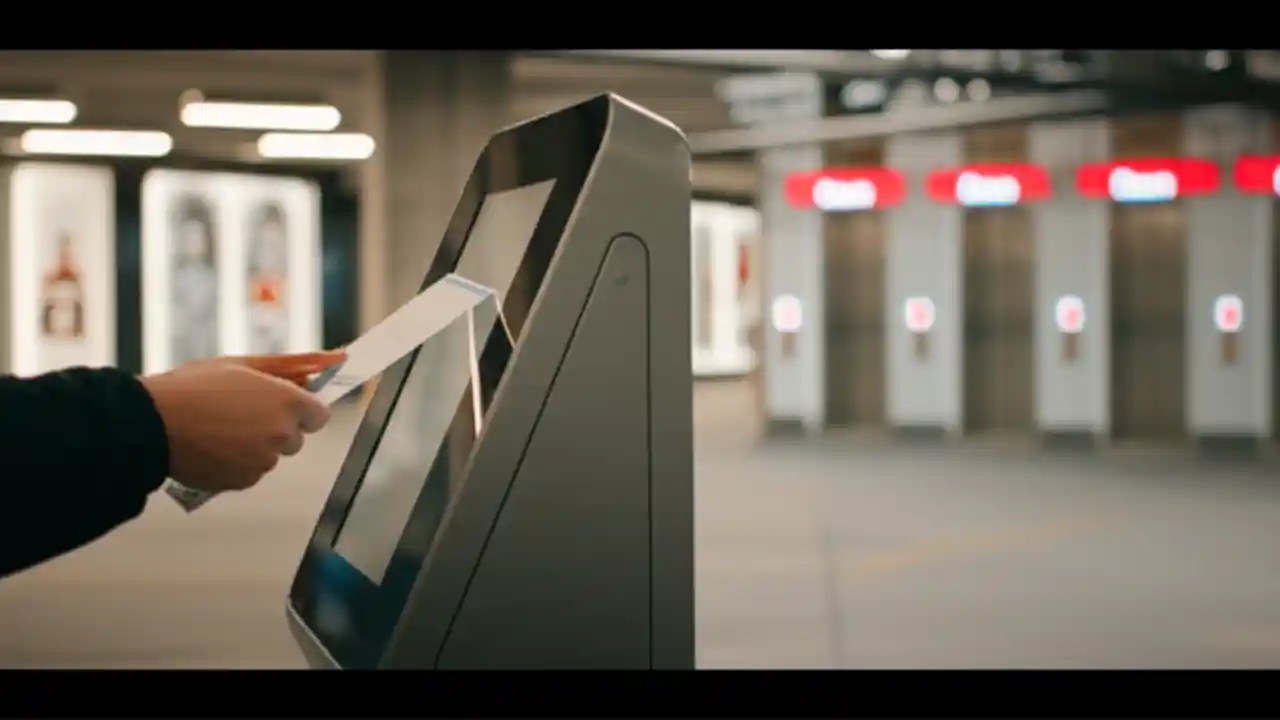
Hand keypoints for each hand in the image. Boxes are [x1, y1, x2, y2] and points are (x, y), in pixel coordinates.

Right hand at [140, 351, 344, 492]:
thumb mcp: (241, 364)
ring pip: (270, 456)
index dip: (300, 410)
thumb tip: (332, 358)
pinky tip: (213, 447)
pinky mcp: (244, 481)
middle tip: (241, 414)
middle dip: (276, 428)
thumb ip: (289, 365)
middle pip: (295, 438)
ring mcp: (263, 461)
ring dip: (255, 447)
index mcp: (287, 402)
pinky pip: (250, 472)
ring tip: (219, 429)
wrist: (152, 423)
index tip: (281, 405)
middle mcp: (281, 435)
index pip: (319, 415)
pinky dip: (237, 464)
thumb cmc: (194, 387)